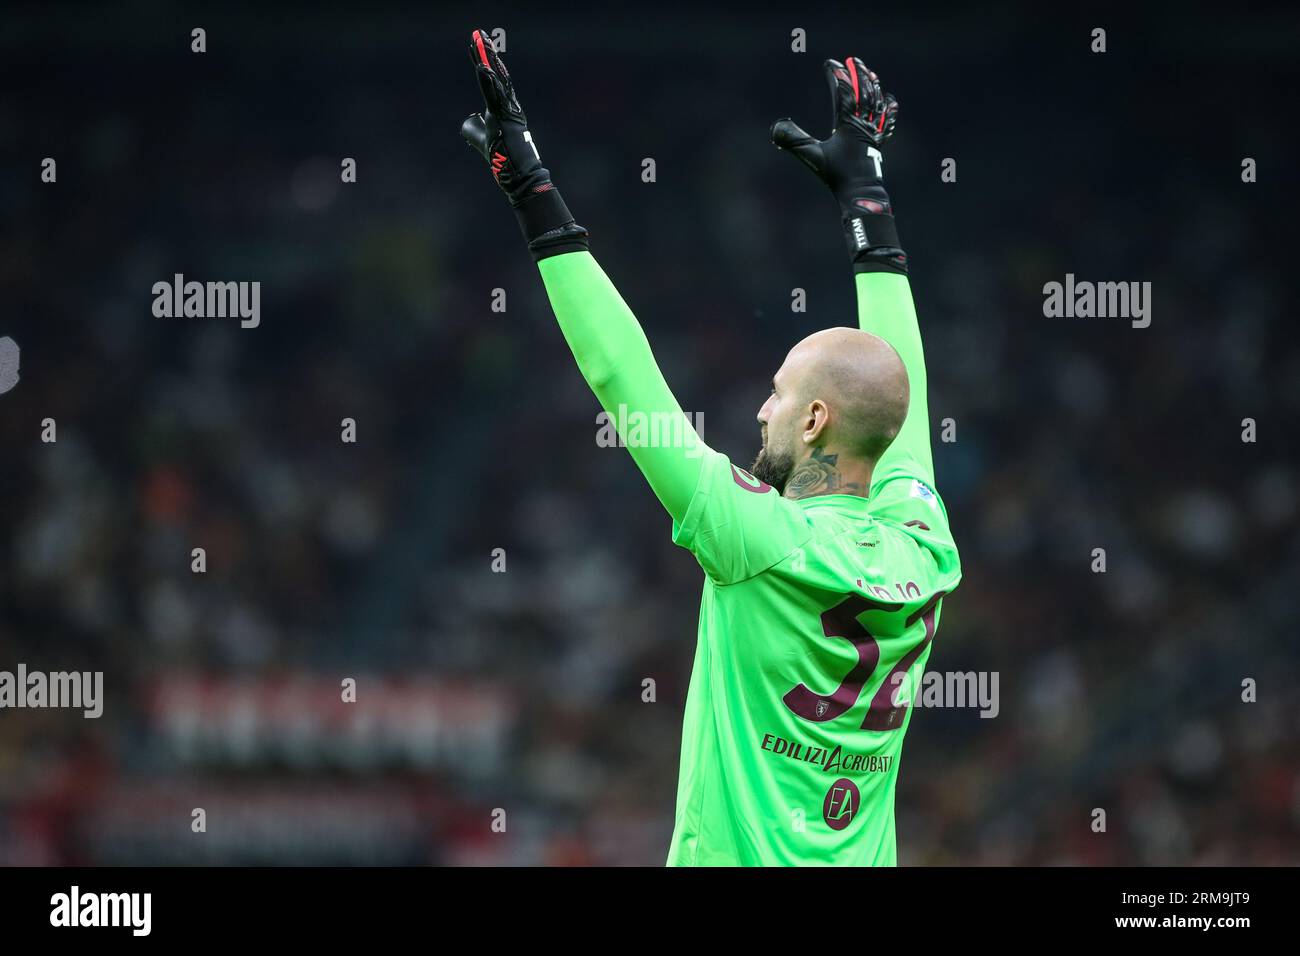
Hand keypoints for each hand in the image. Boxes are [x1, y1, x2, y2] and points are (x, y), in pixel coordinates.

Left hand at [460, 28, 587, 258]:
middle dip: (486, 53)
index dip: (484, 61)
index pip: (492, 79)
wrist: (521, 177)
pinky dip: (487, 81)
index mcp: (504, 108)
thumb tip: (469, 118)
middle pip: (496, 73)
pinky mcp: (507, 119)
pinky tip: (480, 66)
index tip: (477, 43)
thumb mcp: (481, 140)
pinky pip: (495, 96)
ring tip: (479, 42)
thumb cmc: (503, 162)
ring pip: (497, 80)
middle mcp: (509, 105)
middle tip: (478, 33)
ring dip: (487, 60)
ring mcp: (509, 111)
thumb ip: (473, 127)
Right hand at [771, 58, 905, 271]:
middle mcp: (864, 124)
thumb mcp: (811, 156)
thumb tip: (775, 127)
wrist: (861, 193)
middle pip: (864, 92)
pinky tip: (889, 100)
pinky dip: (888, 109)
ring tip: (870, 73)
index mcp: (848, 123)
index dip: (837, 75)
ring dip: (873, 87)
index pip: (844, 92)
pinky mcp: (879, 143)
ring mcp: (874, 133)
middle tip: (854, 59)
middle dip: (858, 74)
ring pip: (876, 103)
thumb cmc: (836, 176)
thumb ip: (793, 141)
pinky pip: (887, 121)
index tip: (829, 63)